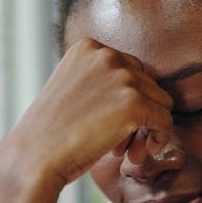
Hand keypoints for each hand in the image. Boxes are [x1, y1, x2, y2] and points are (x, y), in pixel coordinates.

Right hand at [0, 38, 173, 189]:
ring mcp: (122, 77)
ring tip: (128, 150)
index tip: (113, 124)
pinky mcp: (134, 102)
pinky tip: (143, 152)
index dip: (129, 101)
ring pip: (161, 103)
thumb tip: (147, 91)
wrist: (35, 155)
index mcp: (90, 47)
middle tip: (122, 143)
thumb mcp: (75, 88)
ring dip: (148, 129)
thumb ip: (104, 81)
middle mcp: (107, 55)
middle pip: (149, 85)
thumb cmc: (53, 130)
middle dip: (140, 115)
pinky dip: (160, 138)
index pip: (132, 70)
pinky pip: (165, 120)